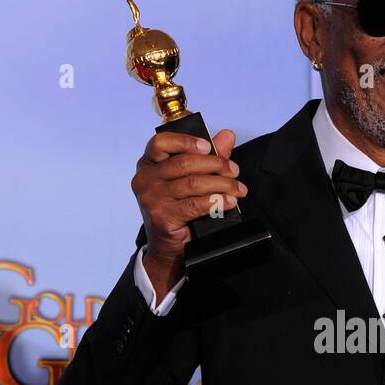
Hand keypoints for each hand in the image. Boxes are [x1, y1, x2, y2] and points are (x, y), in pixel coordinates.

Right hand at [131, 128, 246, 296]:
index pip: (160, 142)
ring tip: (238, 189)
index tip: (208, 146)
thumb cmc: (178, 211)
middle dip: (216, 165)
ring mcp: (151, 198)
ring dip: (222, 185)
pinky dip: (217, 202)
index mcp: (148, 164)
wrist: (168, 249)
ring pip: (193, 183)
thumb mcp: (190, 180)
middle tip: (235, 171)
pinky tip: (229, 202)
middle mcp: (145, 179)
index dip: (186, 141)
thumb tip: (227, 135)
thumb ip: (208, 157)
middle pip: (184, 163)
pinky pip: (195, 204)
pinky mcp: (162, 216)